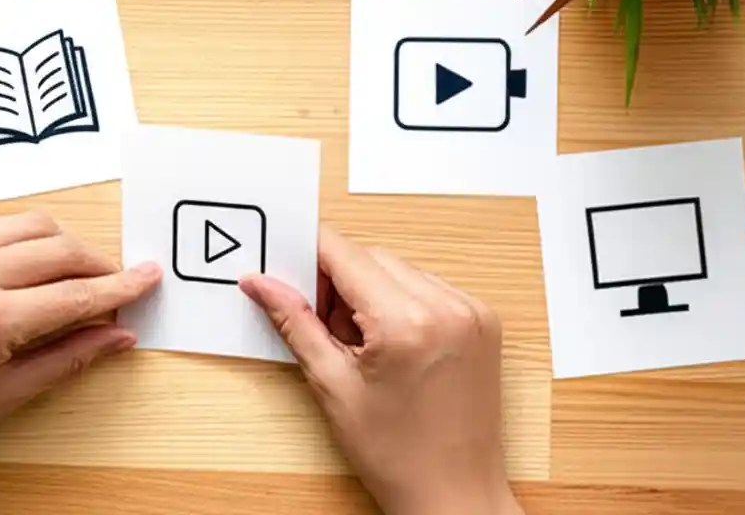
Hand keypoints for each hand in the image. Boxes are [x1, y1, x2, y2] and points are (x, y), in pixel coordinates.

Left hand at [0, 211, 161, 513]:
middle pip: (58, 248)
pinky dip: (15, 243)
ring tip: (75, 271)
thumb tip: (119, 335)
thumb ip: (70, 356)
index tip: (147, 279)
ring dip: (60, 245)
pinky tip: (23, 269)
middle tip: (116, 282)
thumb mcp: (6, 395)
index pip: (75, 294)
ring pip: (26, 226)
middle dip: (97, 264)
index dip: (119, 288)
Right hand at [240, 226, 519, 514]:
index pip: (345, 254)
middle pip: (373, 258)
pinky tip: (389, 344)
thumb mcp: (332, 386)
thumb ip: (295, 323)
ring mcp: (472, 313)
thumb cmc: (398, 456)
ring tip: (359, 345)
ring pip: (401, 270)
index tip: (284, 262)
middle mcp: (448, 308)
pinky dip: (402, 303)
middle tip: (319, 322)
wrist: (455, 495)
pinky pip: (430, 288)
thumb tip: (262, 284)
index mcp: (407, 323)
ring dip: (370, 291)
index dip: (308, 254)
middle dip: (338, 281)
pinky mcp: (483, 321)